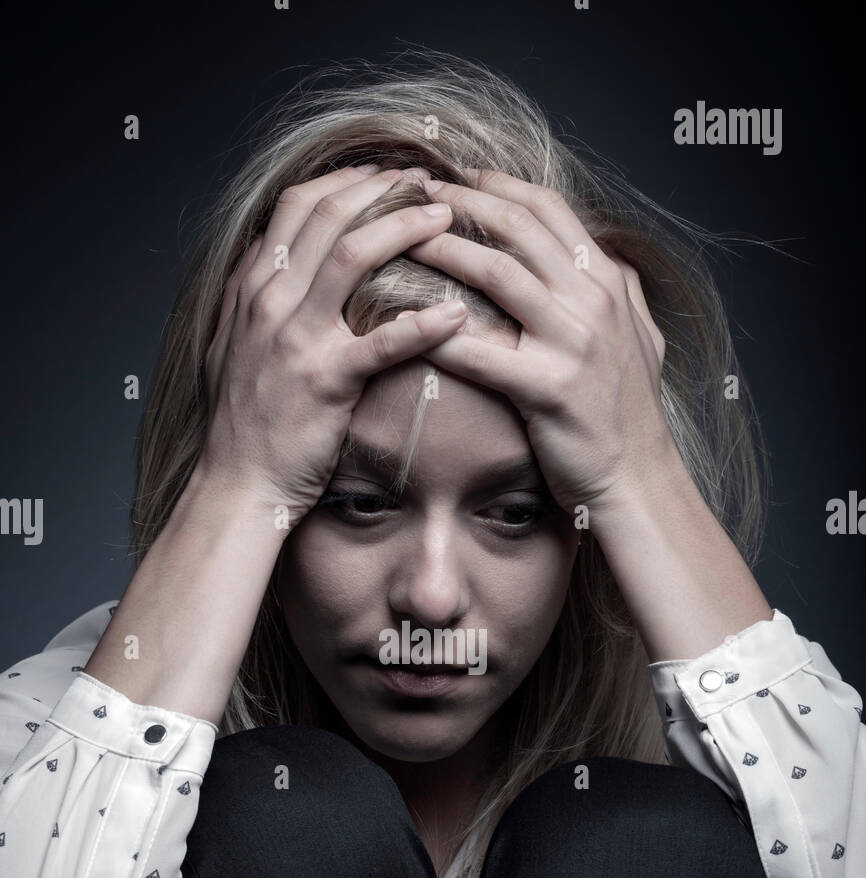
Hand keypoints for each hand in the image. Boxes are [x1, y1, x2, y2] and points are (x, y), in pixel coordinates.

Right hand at [199, 166, 467, 519]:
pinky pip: (381, 342)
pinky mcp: (326, 382)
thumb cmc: (244, 422)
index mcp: (253, 288)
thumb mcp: (231, 344)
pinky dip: (423, 324)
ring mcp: (295, 339)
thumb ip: (248, 296)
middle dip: (384, 188)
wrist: (237, 484)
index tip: (384, 173)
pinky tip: (458, 314)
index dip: (345, 181)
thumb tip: (264, 253)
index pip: (297, 206)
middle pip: (330, 216)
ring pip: (352, 257)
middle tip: (429, 182)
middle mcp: (270, 302)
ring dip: (404, 228)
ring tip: (446, 221)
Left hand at [404, 168, 676, 516]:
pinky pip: (481, 350)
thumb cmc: (630, 413)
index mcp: (608, 281)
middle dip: (459, 203)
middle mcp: (594, 301)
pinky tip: (400, 322)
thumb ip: (624, 292)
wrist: (638, 478)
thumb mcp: (641, 337)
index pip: (547, 209)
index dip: (496, 184)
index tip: (452, 175)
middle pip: (518, 228)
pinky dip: (437, 332)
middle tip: (410, 192)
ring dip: (443, 250)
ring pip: (498, 274)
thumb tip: (612, 257)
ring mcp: (573, 342)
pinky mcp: (549, 388)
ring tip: (398, 240)